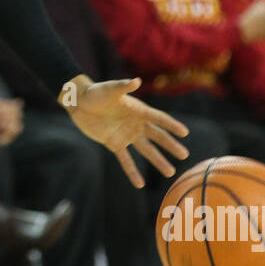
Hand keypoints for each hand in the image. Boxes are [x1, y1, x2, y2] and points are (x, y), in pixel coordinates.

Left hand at [61, 74, 188, 187]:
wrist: (79, 103)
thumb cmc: (96, 92)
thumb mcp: (110, 90)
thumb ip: (123, 87)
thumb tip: (136, 81)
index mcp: (138, 110)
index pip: (159, 118)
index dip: (171, 125)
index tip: (184, 133)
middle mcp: (135, 123)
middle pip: (157, 136)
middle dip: (170, 145)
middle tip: (184, 155)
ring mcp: (126, 135)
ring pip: (146, 150)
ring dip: (158, 161)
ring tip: (170, 172)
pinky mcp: (114, 144)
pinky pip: (126, 160)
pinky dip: (132, 172)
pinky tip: (140, 184)